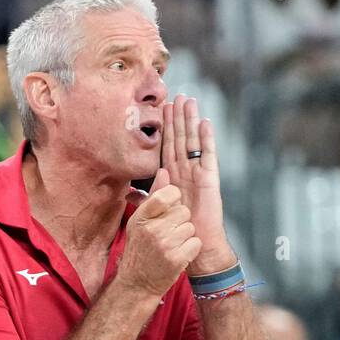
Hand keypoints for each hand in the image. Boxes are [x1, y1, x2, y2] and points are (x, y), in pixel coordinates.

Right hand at [116, 169, 199, 298]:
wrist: (137, 283)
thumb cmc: (140, 250)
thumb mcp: (139, 222)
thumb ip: (153, 197)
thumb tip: (164, 171)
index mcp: (142, 218)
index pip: (166, 195)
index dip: (174, 197)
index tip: (172, 205)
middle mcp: (152, 230)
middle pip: (183, 212)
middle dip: (180, 221)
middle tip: (169, 233)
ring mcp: (165, 245)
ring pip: (190, 227)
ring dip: (186, 236)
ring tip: (172, 245)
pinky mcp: (176, 259)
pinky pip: (195, 243)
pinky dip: (191, 249)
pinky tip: (179, 254)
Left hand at [161, 94, 231, 273]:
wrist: (196, 244)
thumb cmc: (177, 230)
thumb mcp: (156, 210)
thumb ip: (146, 197)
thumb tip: (130, 191)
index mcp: (172, 176)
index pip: (167, 146)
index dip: (165, 127)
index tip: (161, 108)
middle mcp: (185, 171)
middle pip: (181, 138)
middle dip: (178, 117)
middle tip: (176, 95)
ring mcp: (198, 172)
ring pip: (193, 141)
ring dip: (191, 121)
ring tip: (189, 101)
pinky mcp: (209, 178)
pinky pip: (208, 155)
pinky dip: (207, 139)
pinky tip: (205, 123)